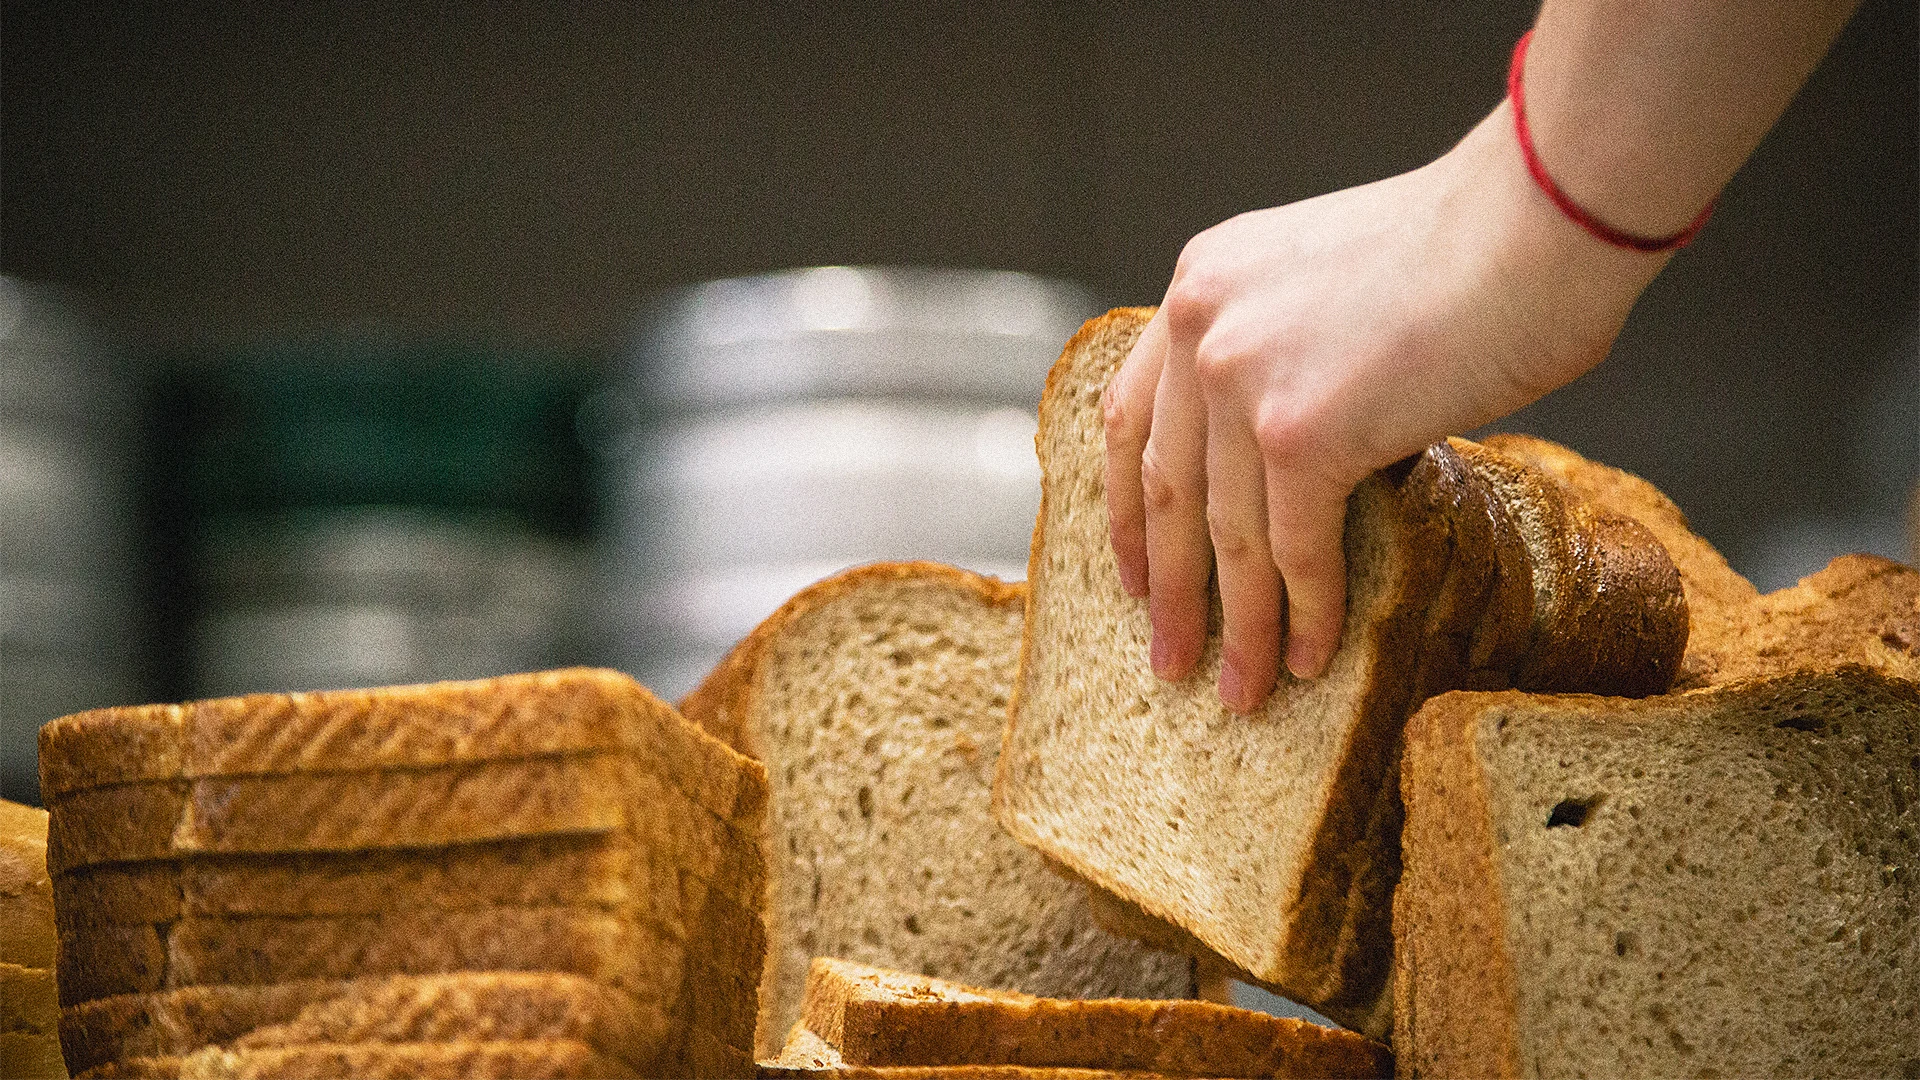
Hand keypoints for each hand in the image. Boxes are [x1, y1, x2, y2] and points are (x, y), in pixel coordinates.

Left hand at [1102, 103, 1668, 712]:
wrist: (1542, 217)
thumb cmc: (1476, 246)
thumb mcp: (1330, 282)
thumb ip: (1288, 352)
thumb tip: (1295, 457)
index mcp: (1201, 284)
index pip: (1134, 417)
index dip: (1127, 509)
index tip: (1129, 574)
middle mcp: (1201, 327)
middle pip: (1165, 490)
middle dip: (1167, 591)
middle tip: (1170, 661)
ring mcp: (1243, 379)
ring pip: (1227, 536)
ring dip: (1237, 626)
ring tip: (1238, 691)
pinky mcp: (1303, 431)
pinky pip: (1296, 548)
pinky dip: (1304, 613)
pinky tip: (1309, 659)